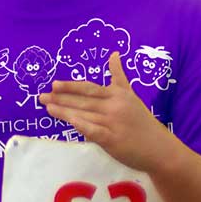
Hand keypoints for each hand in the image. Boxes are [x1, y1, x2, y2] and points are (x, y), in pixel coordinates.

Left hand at [39, 52, 169, 171]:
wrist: (159, 148)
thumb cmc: (142, 121)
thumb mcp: (131, 95)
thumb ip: (119, 76)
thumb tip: (114, 54)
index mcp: (118, 94)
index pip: (90, 89)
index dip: (71, 86)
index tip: (54, 84)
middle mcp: (114, 106)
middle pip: (83, 101)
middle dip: (61, 98)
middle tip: (41, 96)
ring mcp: (113, 123)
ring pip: (84, 114)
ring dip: (64, 111)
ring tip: (47, 107)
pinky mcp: (112, 140)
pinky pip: (93, 130)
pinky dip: (81, 125)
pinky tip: (68, 121)